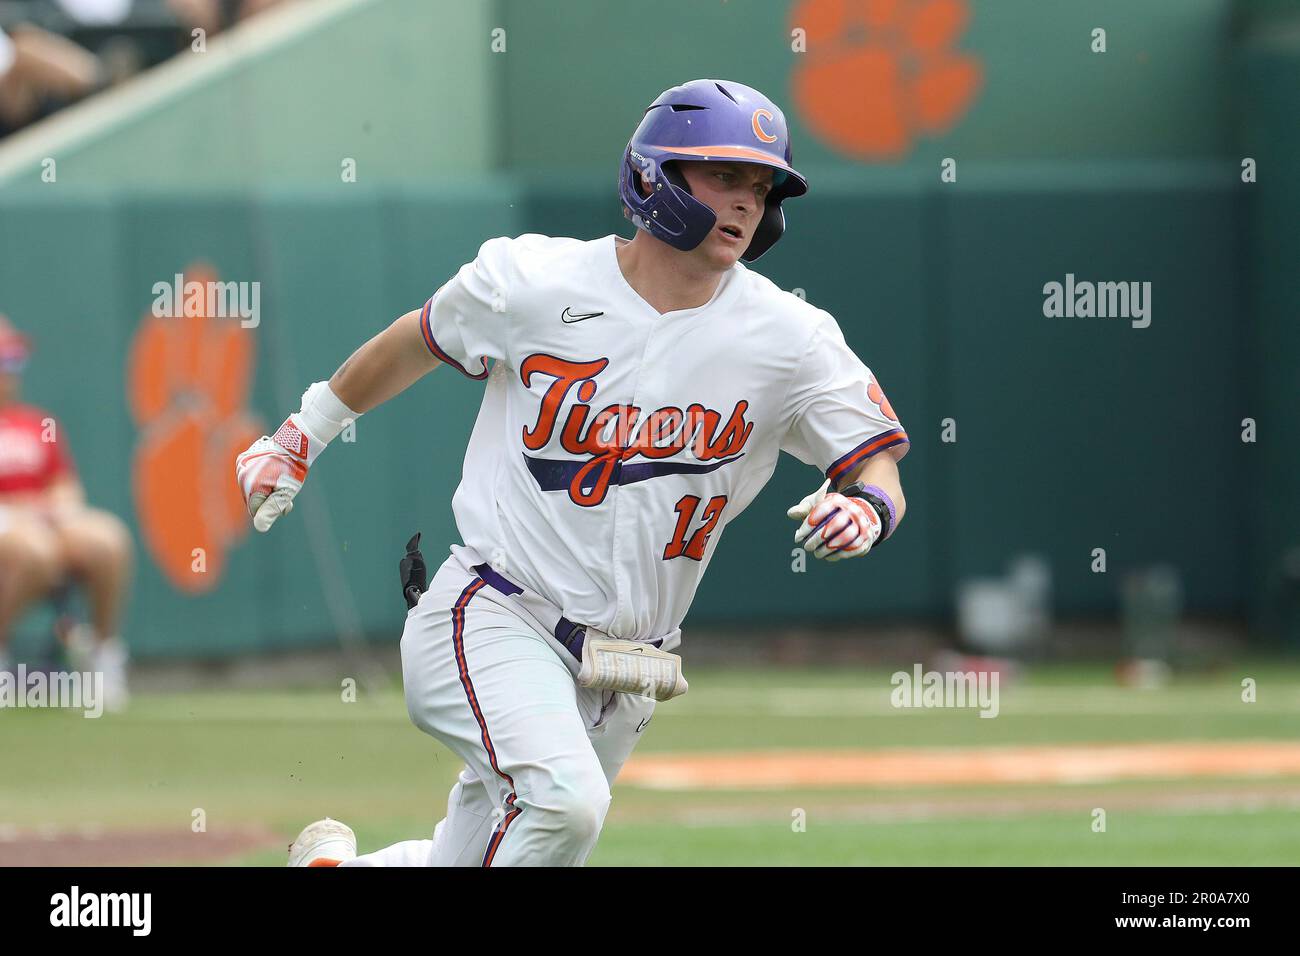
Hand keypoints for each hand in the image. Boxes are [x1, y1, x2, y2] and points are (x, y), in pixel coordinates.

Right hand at [235, 418, 309, 532]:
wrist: (295, 443)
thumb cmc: (292, 470)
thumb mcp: (286, 492)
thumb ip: (272, 510)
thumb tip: (260, 527)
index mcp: (250, 484)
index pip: (255, 510)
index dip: (271, 510)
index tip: (286, 503)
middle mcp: (241, 474)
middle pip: (252, 499)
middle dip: (268, 499)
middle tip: (285, 491)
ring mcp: (241, 464)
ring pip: (250, 487)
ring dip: (264, 488)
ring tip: (280, 480)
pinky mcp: (243, 458)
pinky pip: (249, 475)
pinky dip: (260, 477)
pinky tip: (272, 471)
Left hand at [788, 480, 881, 561]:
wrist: (856, 517)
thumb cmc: (830, 513)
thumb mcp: (817, 506)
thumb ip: (804, 509)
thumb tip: (791, 513)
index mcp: (838, 500)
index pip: (823, 509)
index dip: (810, 523)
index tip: (799, 535)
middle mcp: (853, 510)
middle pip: (836, 524)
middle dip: (818, 538)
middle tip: (806, 547)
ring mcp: (862, 523)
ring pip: (846, 538)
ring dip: (829, 549)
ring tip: (817, 554)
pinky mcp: (867, 537)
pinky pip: (854, 548)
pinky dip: (840, 554)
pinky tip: (828, 557)